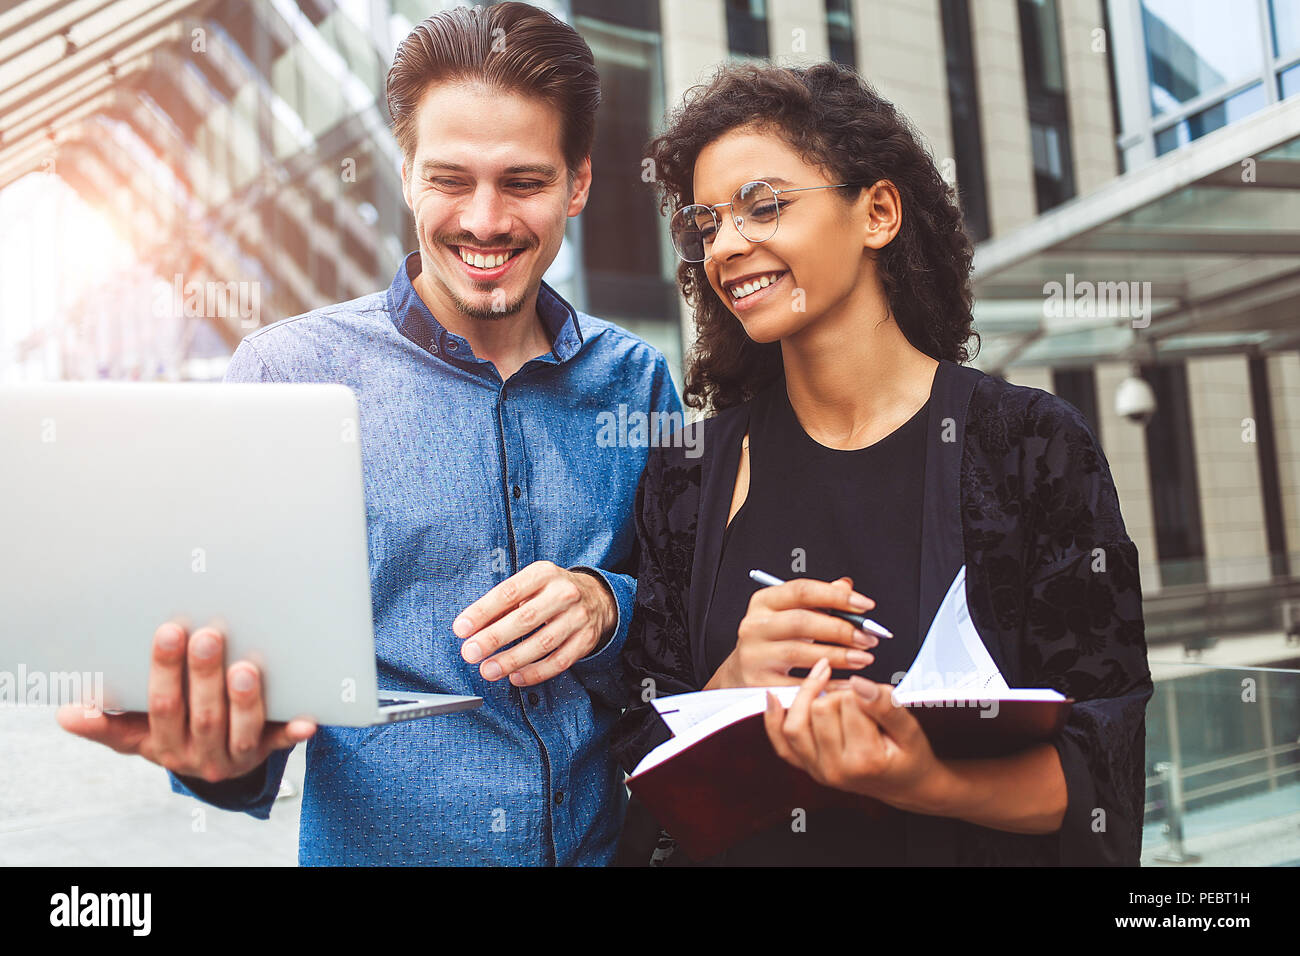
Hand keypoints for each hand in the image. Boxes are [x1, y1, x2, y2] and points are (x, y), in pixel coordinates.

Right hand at [56, 623, 315, 783]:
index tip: (166, 631)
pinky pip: (281, 744)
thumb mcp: (133, 730)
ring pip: (239, 731)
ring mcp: (234, 755)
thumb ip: (105, 721)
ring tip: (245, 667)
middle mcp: (197, 754)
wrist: (211, 760)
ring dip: (244, 701)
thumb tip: (67, 713)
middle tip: (207, 634)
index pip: (158, 707)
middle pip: (200, 715)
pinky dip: (294, 732)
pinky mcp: (266, 752)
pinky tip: (308, 721)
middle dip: (203, 674)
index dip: (162, 671)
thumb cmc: (169, 729)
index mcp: (161, 743)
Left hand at [453, 560, 616, 686]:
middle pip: (525, 619)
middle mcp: (563, 593)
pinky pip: (559, 662)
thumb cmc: (552, 591)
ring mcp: (577, 618)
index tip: (461, 628)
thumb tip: (472, 627)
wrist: (598, 597)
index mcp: (544, 573)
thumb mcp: (530, 584)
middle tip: (470, 652)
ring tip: (488, 670)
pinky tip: (516, 677)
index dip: (483, 611)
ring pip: (542, 644)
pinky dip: (535, 673)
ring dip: (511, 660)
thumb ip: (503, 603)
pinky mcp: (586, 640)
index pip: (509, 592)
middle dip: (494, 638)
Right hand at [706, 576, 881, 689]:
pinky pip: (797, 684)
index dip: (837, 596)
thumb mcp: (790, 613)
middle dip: (841, 629)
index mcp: (764, 602)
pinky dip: (826, 685)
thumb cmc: (773, 640)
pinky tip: (846, 684)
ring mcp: (754, 656)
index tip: (865, 605)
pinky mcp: (758, 683)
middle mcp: (754, 626)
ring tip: (863, 658)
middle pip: (801, 621)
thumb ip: (819, 599)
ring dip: (838, 656)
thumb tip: (846, 585)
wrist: (740, 673)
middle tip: (868, 638)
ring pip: (799, 652)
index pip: (802, 591)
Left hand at [762, 657, 958, 815]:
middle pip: (819, 709)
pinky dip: (774, 720)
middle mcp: (835, 769)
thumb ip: (886, 706)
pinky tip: (773, 697)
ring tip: (826, 684)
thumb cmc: (910, 756)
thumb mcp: (910, 729)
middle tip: (859, 701)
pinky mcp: (807, 767)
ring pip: (795, 723)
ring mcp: (817, 771)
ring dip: (809, 699)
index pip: (848, 703)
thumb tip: (858, 683)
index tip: (876, 698)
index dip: (862, 691)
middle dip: (838, 695)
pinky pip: (782, 743)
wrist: (907, 785)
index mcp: (864, 761)